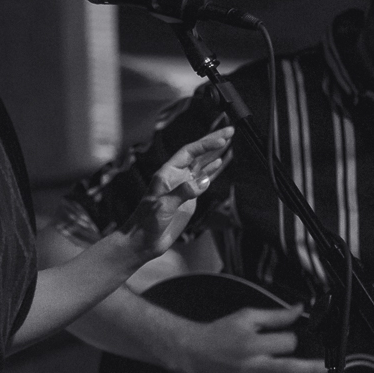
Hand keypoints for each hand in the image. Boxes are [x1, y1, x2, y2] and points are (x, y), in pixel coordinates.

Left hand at [120, 128, 233, 260]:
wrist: (143, 241)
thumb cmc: (146, 223)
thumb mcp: (163, 206)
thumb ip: (183, 192)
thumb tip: (204, 180)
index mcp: (167, 174)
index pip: (189, 152)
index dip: (205, 144)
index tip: (222, 139)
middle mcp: (176, 176)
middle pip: (197, 154)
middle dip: (213, 141)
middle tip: (230, 130)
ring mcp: (183, 187)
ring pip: (201, 164)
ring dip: (214, 152)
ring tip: (228, 140)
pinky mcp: (188, 198)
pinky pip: (202, 179)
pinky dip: (212, 170)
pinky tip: (219, 162)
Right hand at [175, 304, 325, 372]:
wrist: (193, 352)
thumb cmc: (218, 333)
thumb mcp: (246, 317)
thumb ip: (274, 316)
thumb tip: (297, 309)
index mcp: (254, 344)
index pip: (286, 343)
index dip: (292, 339)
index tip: (290, 339)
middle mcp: (253, 365)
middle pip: (290, 369)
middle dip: (313, 370)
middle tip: (331, 371)